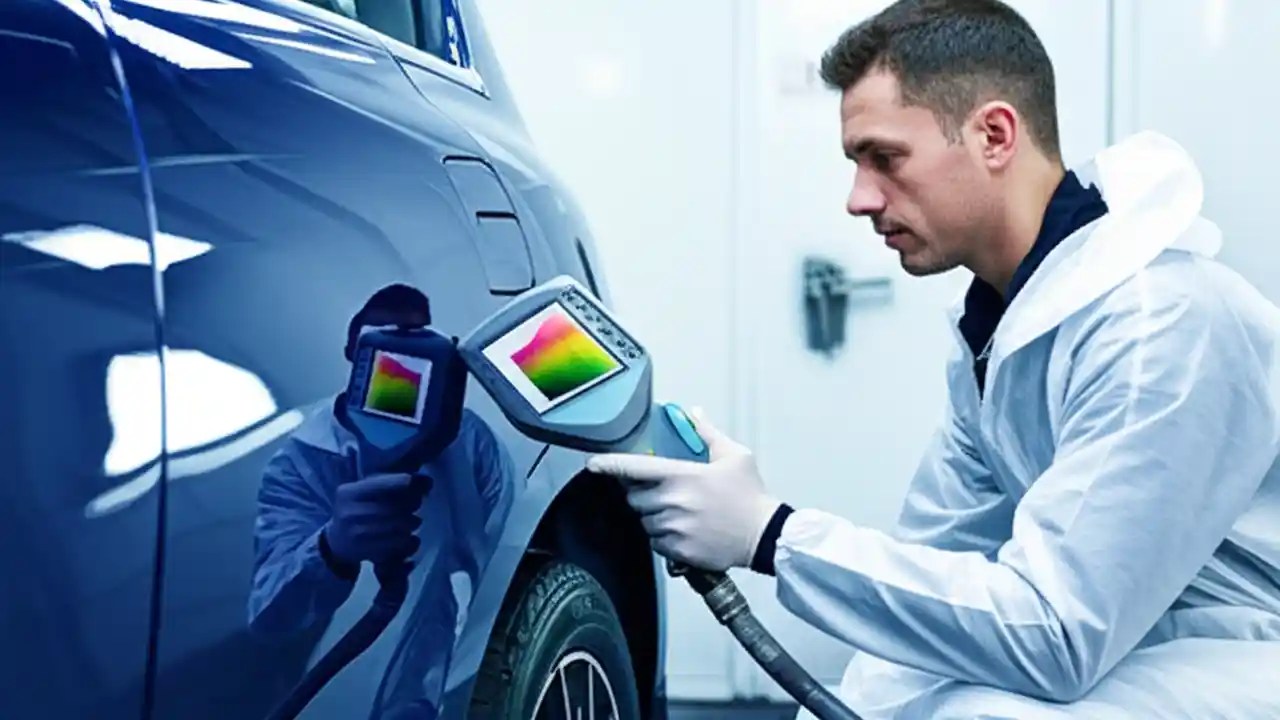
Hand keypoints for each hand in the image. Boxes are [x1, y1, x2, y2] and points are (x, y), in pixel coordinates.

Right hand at [323, 473, 428, 568]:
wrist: (336, 542)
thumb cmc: (358, 509)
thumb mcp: (366, 490)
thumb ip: (392, 483)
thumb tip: (427, 481)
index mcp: (350, 492)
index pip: (386, 484)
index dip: (410, 484)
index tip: (424, 486)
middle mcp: (349, 512)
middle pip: (394, 506)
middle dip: (413, 504)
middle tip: (417, 506)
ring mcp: (356, 534)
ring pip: (398, 526)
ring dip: (412, 523)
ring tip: (413, 522)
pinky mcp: (365, 552)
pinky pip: (397, 545)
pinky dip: (410, 541)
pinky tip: (411, 538)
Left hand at [586, 409, 780, 570]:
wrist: (765, 535)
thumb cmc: (750, 495)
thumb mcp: (734, 456)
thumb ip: (707, 434)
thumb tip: (694, 413)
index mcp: (682, 475)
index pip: (634, 468)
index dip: (609, 465)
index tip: (593, 464)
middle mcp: (672, 502)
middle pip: (634, 498)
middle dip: (643, 495)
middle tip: (664, 493)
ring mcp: (673, 528)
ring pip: (644, 521)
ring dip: (654, 517)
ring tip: (680, 513)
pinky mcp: (678, 551)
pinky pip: (656, 542)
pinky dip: (663, 537)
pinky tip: (684, 530)